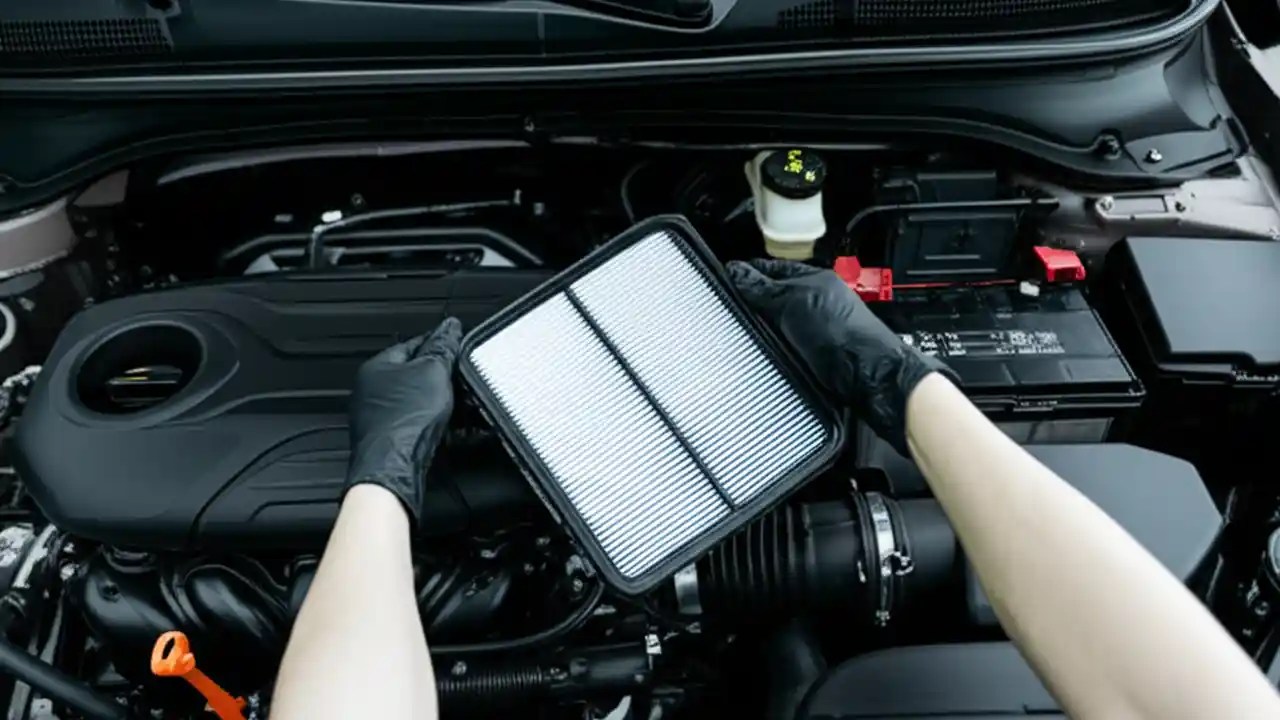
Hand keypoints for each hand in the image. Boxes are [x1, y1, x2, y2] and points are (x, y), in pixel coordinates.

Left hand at [346, 318, 461, 525]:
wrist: (392, 466)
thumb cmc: (404, 420)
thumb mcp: (433, 372)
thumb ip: (443, 348)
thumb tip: (450, 328)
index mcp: (377, 366)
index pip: (413, 344)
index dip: (439, 343)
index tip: (457, 345)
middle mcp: (372, 391)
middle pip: (414, 373)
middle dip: (439, 377)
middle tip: (460, 380)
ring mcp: (378, 416)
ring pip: (415, 401)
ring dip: (437, 403)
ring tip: (457, 407)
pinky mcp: (388, 439)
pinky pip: (415, 424)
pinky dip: (431, 424)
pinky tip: (445, 429)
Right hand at [726, 259, 952, 454]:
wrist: (871, 381)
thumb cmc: (846, 338)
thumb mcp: (795, 304)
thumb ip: (763, 288)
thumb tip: (736, 272)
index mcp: (815, 281)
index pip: (770, 270)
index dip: (746, 273)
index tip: (722, 280)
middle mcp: (817, 304)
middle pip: (773, 299)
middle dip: (751, 305)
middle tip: (727, 310)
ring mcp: (818, 331)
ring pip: (779, 325)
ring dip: (762, 331)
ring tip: (742, 334)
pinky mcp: (817, 358)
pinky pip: (786, 349)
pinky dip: (773, 351)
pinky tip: (764, 356)